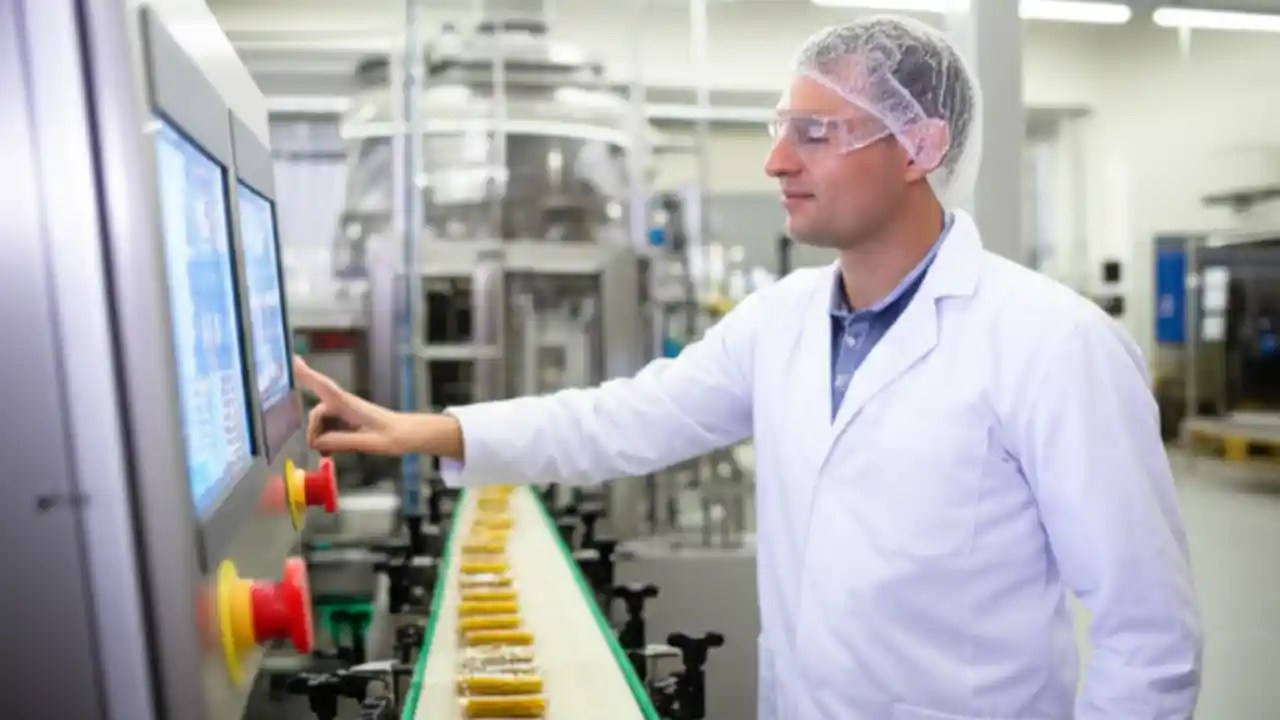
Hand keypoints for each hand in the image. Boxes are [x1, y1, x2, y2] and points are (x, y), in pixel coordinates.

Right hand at [293, 356, 422, 455]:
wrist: (411, 434)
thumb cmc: (395, 436)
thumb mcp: (368, 442)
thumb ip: (341, 441)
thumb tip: (316, 442)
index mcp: (350, 405)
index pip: (324, 386)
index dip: (307, 373)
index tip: (292, 360)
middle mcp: (346, 404)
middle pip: (317, 413)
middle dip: (313, 431)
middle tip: (317, 449)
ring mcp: (347, 411)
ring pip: (322, 421)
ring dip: (321, 437)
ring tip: (328, 453)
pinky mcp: (350, 419)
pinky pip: (330, 426)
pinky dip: (327, 438)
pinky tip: (331, 451)